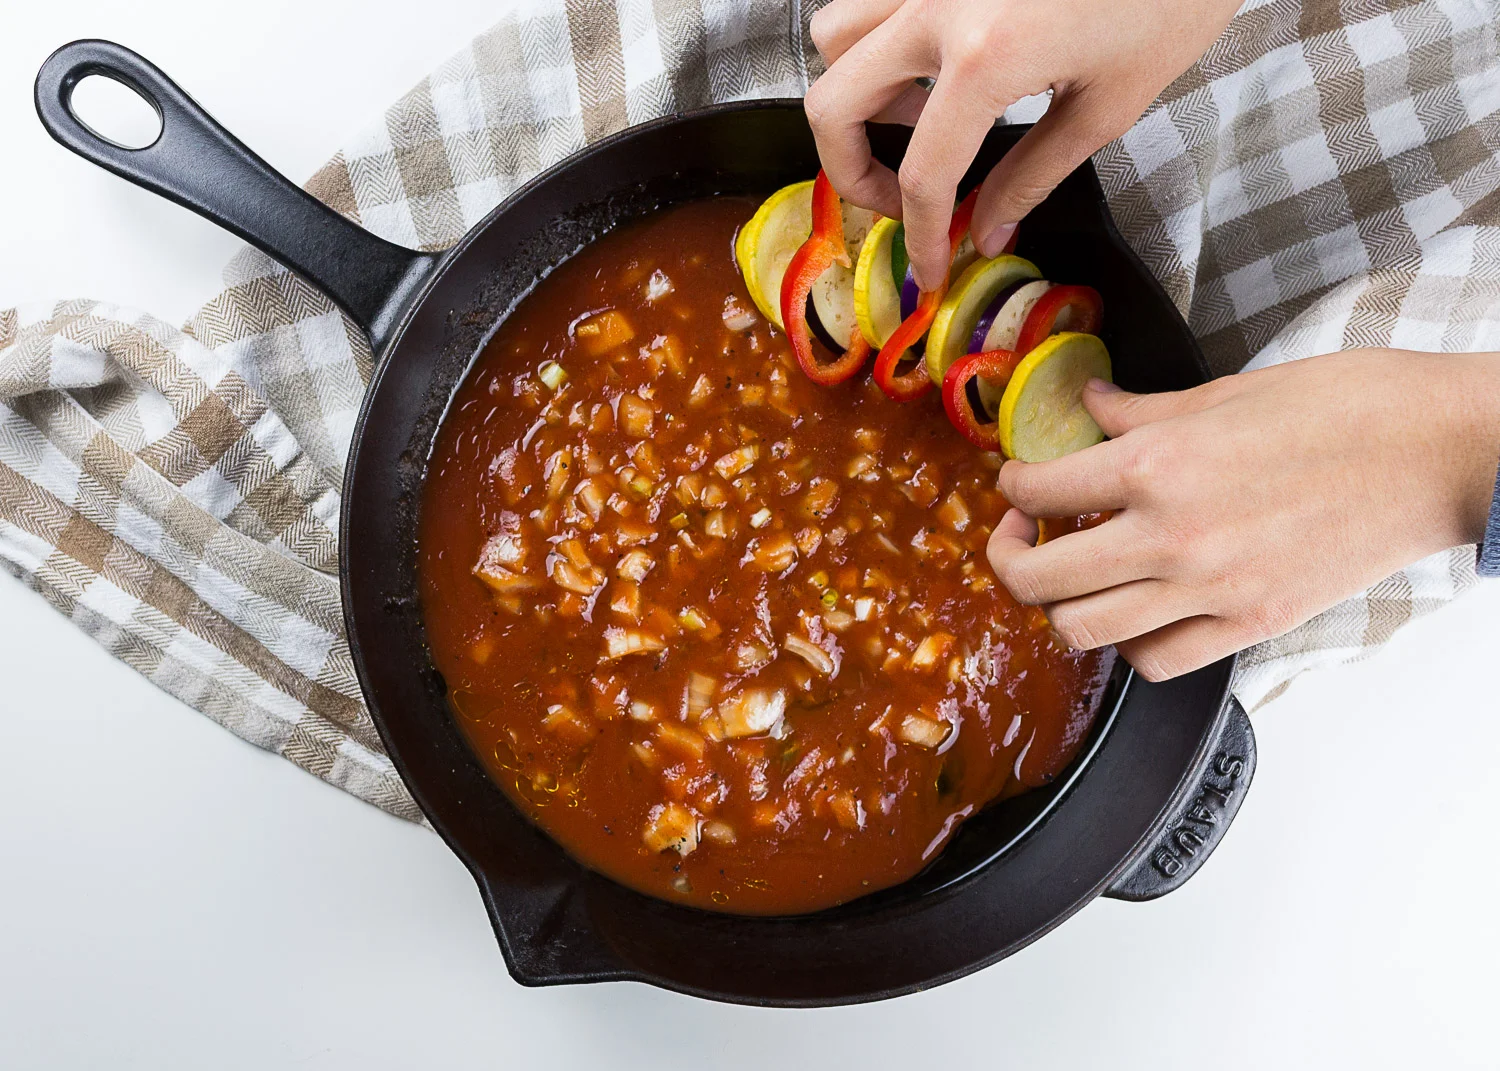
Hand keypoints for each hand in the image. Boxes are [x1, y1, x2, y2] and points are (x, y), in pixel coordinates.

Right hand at [805, 0, 1240, 289]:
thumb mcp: (1108, 103)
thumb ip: (1032, 174)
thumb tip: (985, 229)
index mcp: (986, 55)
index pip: (922, 172)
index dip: (920, 235)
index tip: (928, 269)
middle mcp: (938, 4)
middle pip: (834, 103)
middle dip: (851, 170)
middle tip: (900, 198)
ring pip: (836, 37)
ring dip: (857, 92)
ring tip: (915, 119)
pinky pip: (872, 0)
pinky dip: (878, 42)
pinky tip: (932, 65)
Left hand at [986, 351, 1499, 680]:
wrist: (1440, 452)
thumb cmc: (1346, 406)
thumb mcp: (1226, 390)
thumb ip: (1143, 411)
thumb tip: (1092, 406)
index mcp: (1155, 467)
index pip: (1036, 492)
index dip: (1009, 485)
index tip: (1016, 483)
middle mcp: (1169, 538)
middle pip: (1037, 580)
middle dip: (1006, 557)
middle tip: (1016, 536)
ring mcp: (1209, 592)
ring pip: (1084, 631)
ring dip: (1061, 604)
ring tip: (1071, 575)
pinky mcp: (1251, 625)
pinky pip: (1156, 660)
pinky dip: (1129, 643)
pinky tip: (1136, 610)